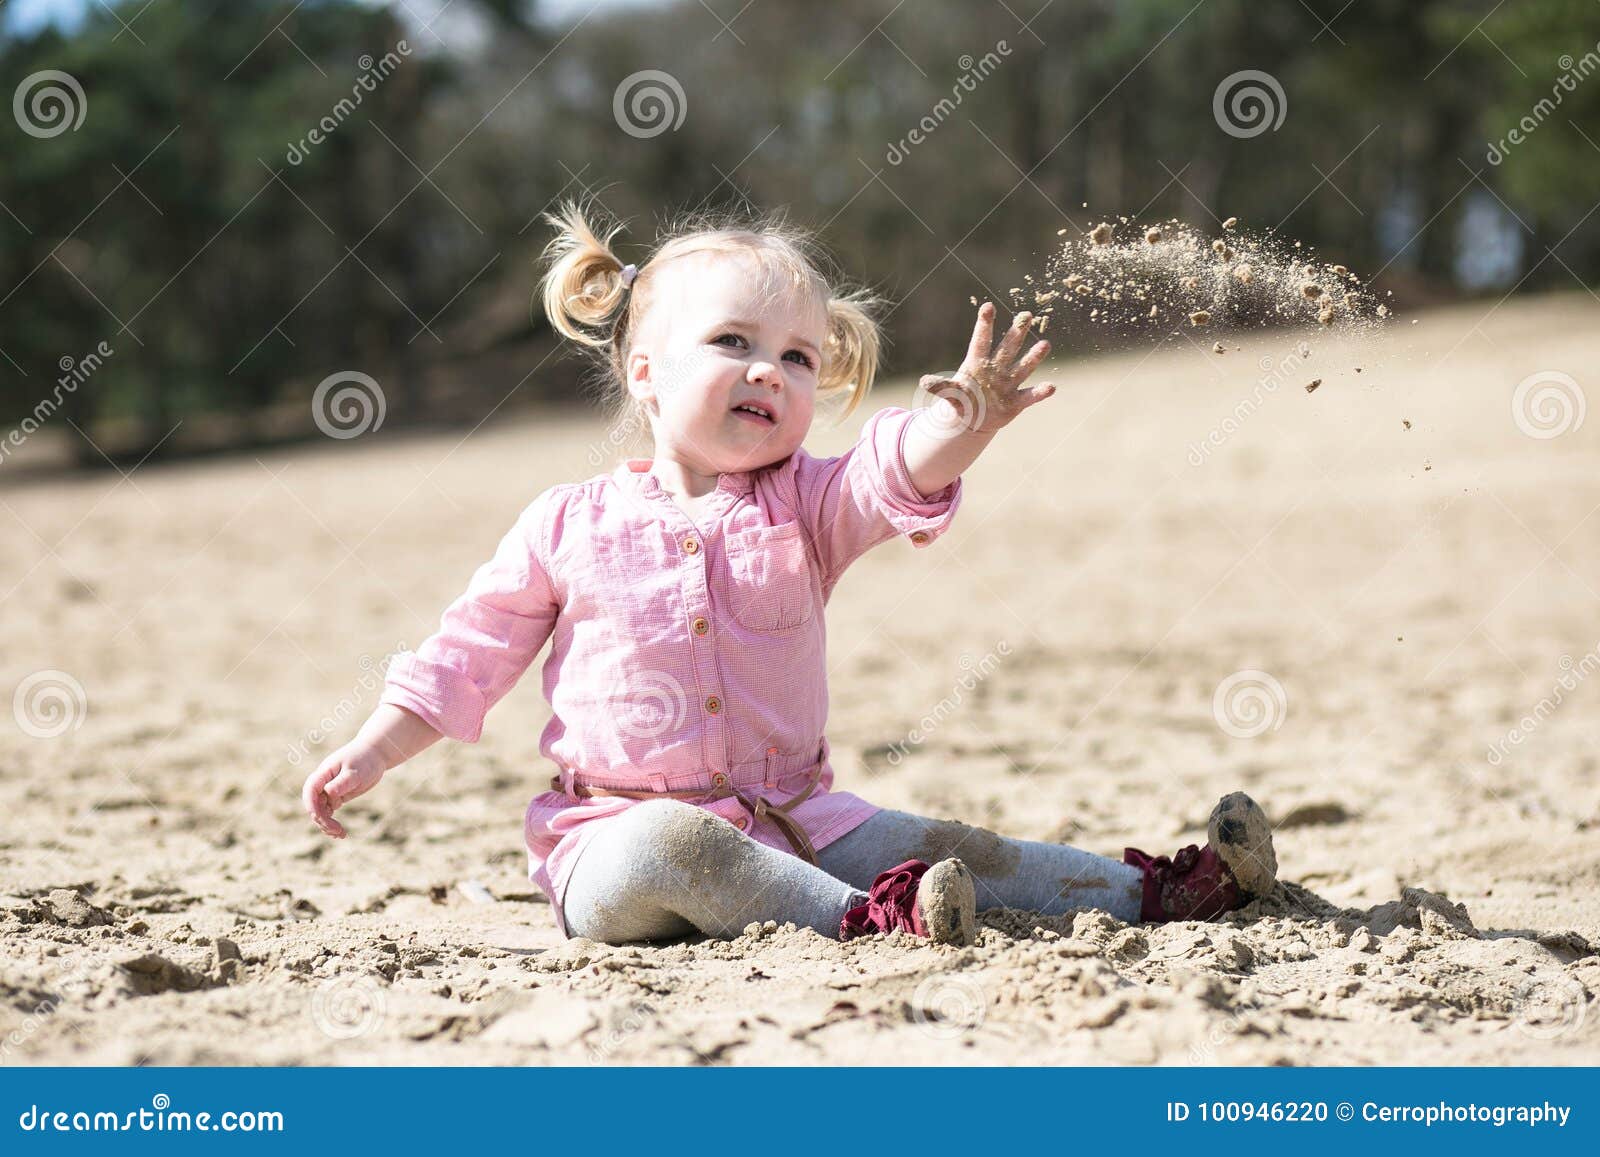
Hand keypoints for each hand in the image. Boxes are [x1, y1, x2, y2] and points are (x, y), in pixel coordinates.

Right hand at [302, 740, 387, 838]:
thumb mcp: (355, 771)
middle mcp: (323, 783)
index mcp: (323, 774)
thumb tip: (328, 793)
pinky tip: (341, 832)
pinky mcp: (337, 796)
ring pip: (321, 811)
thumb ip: (342, 782)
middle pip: (314, 805)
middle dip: (322, 819)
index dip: (311, 806)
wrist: (376, 754)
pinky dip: (332, 822)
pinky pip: (329, 811)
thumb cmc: (365, 759)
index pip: (310, 791)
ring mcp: (328, 790)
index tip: (320, 818)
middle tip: (337, 831)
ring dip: (326, 824)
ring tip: (340, 834)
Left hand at [918, 302, 1055, 436]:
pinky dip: (1040, 392)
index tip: (988, 306)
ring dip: (1034, 357)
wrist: (974, 419)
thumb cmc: (962, 400)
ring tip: (1045, 344)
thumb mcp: (951, 394)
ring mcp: (1009, 383)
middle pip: (1007, 347)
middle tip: (1026, 314)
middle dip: (1016, 332)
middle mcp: (997, 368)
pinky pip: (1030, 395)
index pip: (981, 340)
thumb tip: (924, 382)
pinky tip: (1051, 387)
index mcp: (977, 363)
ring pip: (1023, 367)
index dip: (984, 324)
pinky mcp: (1017, 401)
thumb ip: (941, 387)